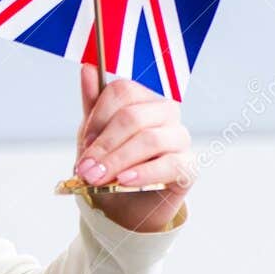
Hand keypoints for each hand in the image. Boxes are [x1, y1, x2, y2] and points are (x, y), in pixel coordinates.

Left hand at [73, 64, 193, 231]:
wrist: (124, 205)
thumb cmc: (110, 163)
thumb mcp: (94, 134)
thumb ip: (93, 103)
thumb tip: (88, 68)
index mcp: (142, 98)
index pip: (123, 91)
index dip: (99, 116)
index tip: (85, 142)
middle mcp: (166, 113)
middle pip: (133, 117)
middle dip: (104, 145)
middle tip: (84, 169)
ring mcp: (179, 138)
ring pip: (150, 140)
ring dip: (118, 161)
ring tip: (97, 178)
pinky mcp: (189, 167)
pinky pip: (170, 165)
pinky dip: (143, 173)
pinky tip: (124, 180)